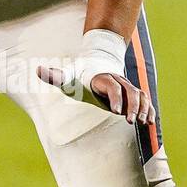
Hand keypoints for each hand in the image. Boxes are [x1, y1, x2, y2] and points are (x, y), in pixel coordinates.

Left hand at [37, 62, 155, 125]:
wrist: (95, 64)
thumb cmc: (79, 75)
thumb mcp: (67, 76)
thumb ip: (55, 75)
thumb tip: (37, 69)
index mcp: (102, 78)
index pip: (111, 86)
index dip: (115, 97)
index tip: (116, 111)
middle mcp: (117, 81)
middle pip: (130, 91)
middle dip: (132, 106)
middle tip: (130, 121)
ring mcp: (126, 87)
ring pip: (140, 95)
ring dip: (143, 108)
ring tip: (143, 122)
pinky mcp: (131, 94)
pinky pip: (144, 100)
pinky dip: (148, 109)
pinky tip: (150, 122)